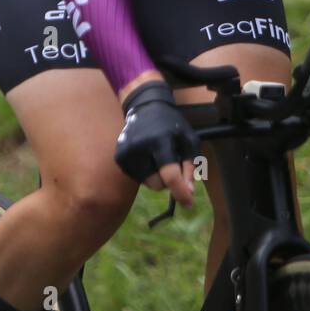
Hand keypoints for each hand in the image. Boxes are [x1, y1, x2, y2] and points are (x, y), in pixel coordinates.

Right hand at [114, 81, 199, 207]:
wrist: (144, 107)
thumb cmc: (171, 124)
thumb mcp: (189, 140)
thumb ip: (190, 166)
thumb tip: (187, 193)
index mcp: (160, 141)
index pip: (169, 174)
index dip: (180, 192)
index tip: (189, 203)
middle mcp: (139, 148)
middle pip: (157, 183)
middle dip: (168, 179)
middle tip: (171, 162)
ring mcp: (126, 154)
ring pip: (147, 183)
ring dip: (157, 176)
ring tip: (158, 156)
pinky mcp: (119, 158)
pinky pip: (138, 178)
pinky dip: (146, 173)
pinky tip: (148, 157)